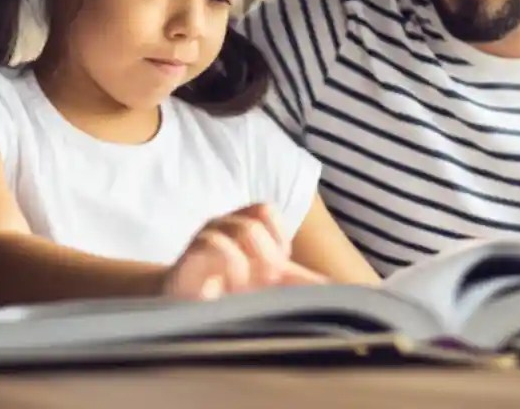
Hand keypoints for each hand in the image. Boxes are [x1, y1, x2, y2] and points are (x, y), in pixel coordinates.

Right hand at [163, 203, 328, 299]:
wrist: (184, 310)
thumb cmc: (230, 295)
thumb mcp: (269, 288)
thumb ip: (298, 282)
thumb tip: (335, 285)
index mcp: (241, 226)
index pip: (264, 210)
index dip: (276, 238)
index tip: (275, 270)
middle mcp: (222, 226)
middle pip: (256, 220)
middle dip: (268, 256)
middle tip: (263, 283)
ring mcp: (203, 238)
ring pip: (243, 229)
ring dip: (253, 263)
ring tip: (245, 287)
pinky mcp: (188, 257)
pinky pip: (216, 245)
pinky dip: (233, 268)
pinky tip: (228, 288)